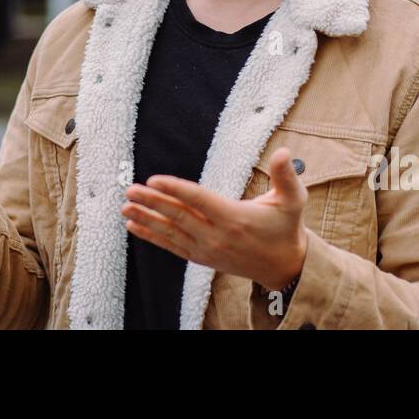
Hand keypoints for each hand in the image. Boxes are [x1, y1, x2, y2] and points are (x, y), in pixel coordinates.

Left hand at [121, 147, 308, 290]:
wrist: (283, 267)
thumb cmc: (286, 228)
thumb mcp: (293, 200)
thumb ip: (286, 176)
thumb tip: (283, 152)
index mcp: (235, 218)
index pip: (199, 201)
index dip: (176, 189)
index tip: (154, 179)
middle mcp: (217, 236)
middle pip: (179, 216)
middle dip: (153, 202)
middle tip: (130, 189)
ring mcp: (207, 249)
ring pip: (171, 232)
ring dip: (146, 219)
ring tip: (126, 207)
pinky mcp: (201, 257)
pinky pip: (172, 246)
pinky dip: (152, 236)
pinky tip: (134, 226)